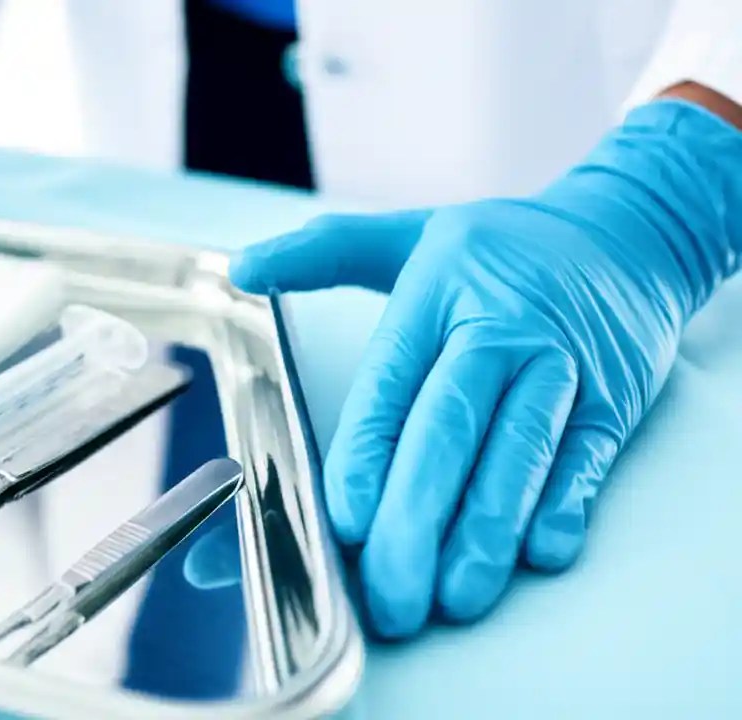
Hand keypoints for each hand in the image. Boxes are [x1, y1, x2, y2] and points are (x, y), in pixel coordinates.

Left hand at [184, 100, 741, 637]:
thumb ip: (322, 254)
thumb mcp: (403, 236)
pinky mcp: (615, 397)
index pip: (392, 383)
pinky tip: (537, 553)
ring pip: (521, 451)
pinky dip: (564, 505)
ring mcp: (562, 366)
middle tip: (392, 593)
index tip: (348, 519)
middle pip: (451, 428)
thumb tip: (241, 269)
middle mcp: (500, 330)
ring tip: (456, 594)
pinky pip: (586, 456)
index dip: (369, 455)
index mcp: (436, 295)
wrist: (625, 230)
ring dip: (488, 528)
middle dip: (418, 516)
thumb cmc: (498, 248)